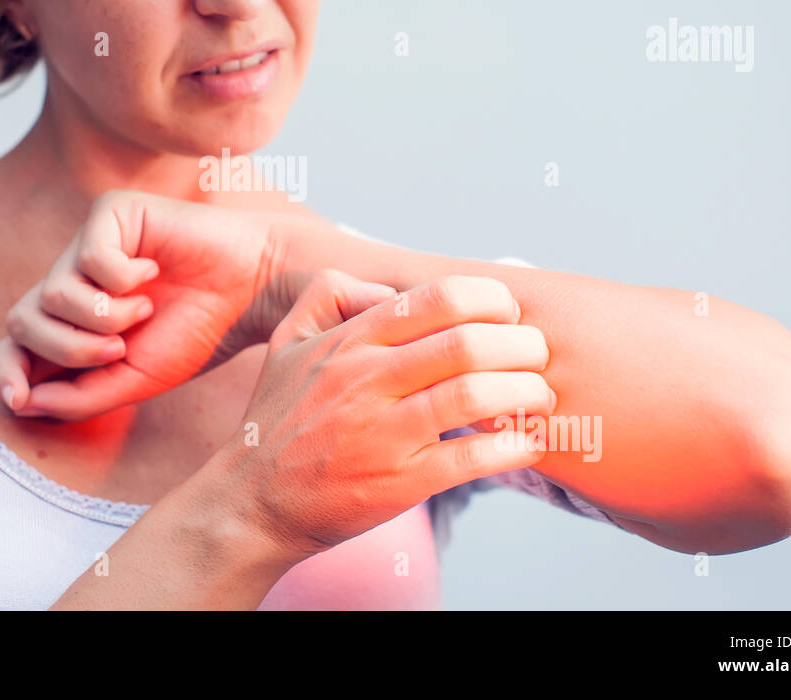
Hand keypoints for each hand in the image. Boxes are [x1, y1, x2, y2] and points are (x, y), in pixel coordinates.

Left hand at [0, 190, 301, 421]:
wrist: (251, 291)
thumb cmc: (198, 332)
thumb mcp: (137, 381)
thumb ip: (80, 396)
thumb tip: (23, 402)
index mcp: (75, 325)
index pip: (14, 344)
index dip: (6, 370)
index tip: (18, 397)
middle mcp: (73, 283)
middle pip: (22, 321)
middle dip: (66, 349)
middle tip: (118, 351)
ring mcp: (86, 246)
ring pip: (52, 294)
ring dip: (105, 318)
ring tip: (146, 309)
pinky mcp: (109, 214)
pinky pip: (89, 259)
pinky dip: (124, 280)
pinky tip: (154, 271)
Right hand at [215, 270, 553, 561]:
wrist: (251, 502)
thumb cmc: (278, 420)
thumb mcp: (286, 342)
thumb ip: (329, 295)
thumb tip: (389, 288)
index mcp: (349, 342)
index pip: (438, 299)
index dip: (489, 299)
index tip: (507, 313)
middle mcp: (367, 381)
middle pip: (467, 344)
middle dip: (521, 345)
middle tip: (537, 354)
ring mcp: (383, 434)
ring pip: (475, 397)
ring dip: (525, 393)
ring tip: (540, 397)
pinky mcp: (398, 484)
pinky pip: (470, 459)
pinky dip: (513, 448)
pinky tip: (527, 443)